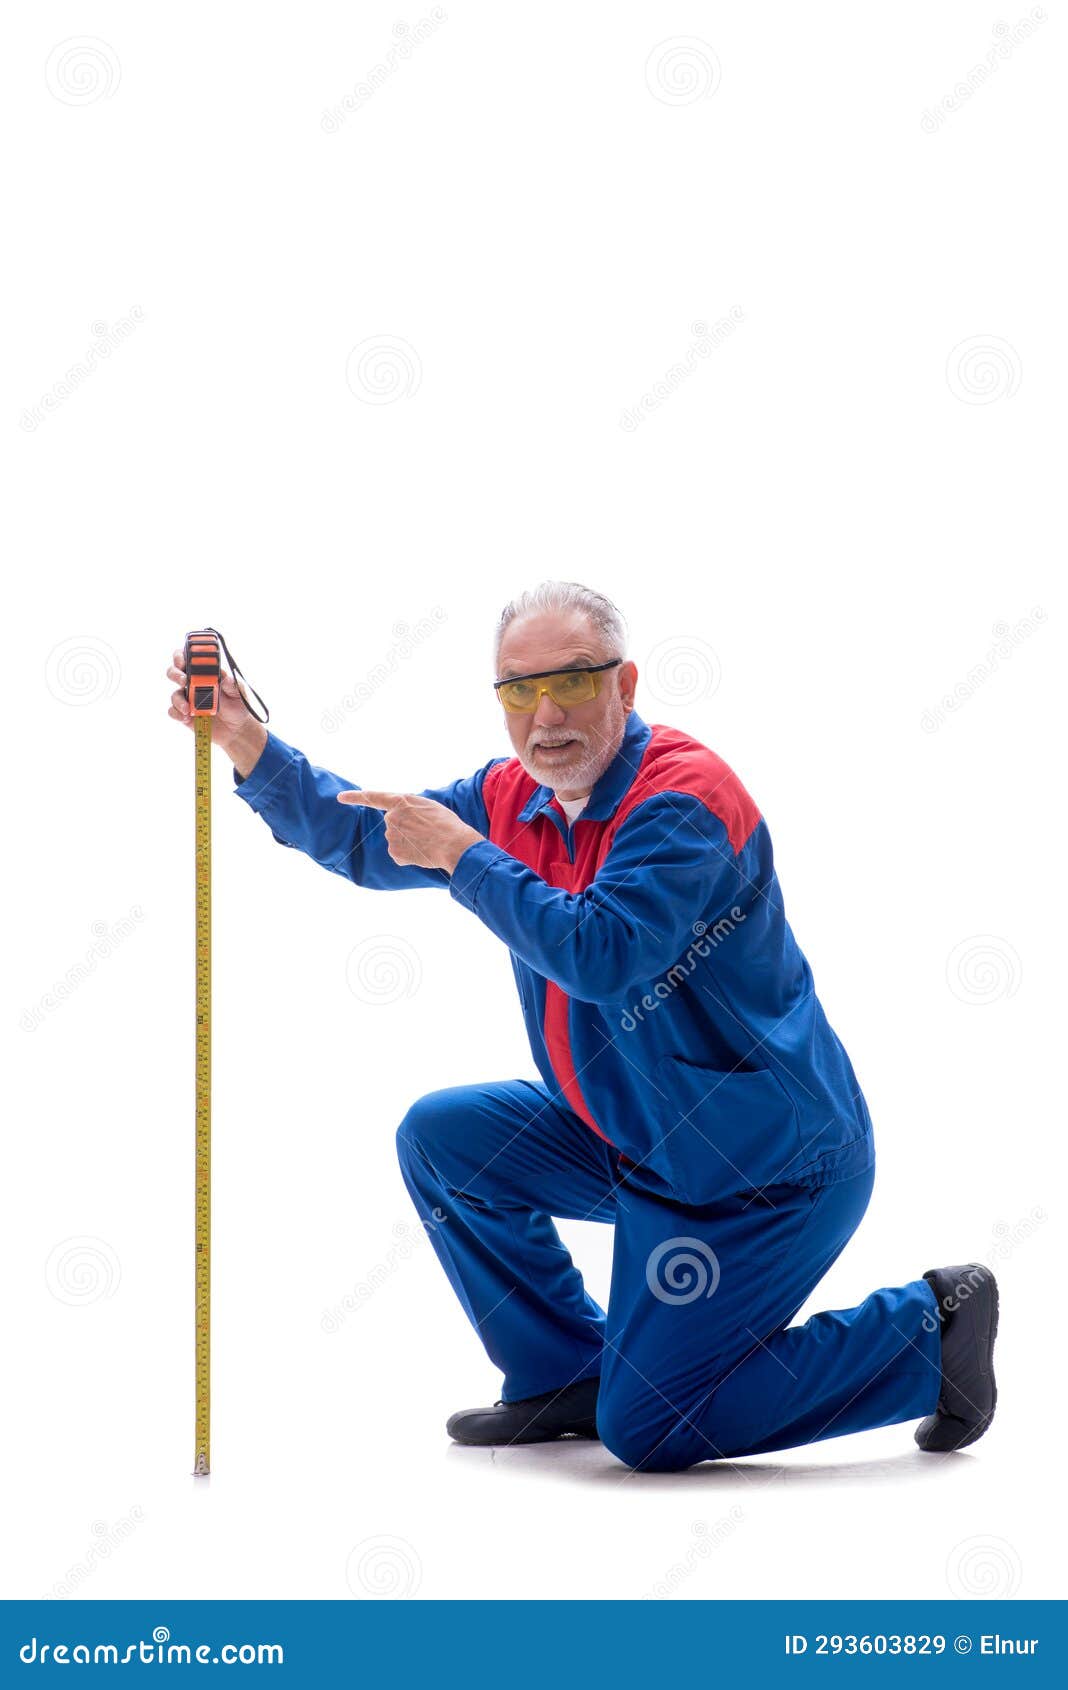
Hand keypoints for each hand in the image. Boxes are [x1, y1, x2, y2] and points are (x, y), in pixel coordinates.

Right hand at [166, 648, 255, 748]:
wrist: (237, 728)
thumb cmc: (237, 705)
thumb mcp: (239, 692)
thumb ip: (233, 684)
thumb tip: (225, 677)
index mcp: (204, 673)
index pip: (188, 658)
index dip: (182, 656)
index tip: (184, 660)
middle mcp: (192, 684)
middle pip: (174, 672)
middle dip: (175, 673)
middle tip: (183, 680)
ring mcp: (187, 699)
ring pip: (174, 694)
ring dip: (178, 699)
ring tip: (187, 708)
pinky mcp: (185, 714)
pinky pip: (173, 711)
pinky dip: (177, 713)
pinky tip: (186, 717)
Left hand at [338, 789, 483, 872]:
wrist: (454, 844)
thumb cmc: (447, 824)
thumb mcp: (427, 806)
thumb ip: (409, 808)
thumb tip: (401, 818)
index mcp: (400, 801)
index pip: (372, 797)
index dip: (355, 797)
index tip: (340, 797)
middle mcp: (391, 817)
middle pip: (392, 823)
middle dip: (405, 828)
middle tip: (426, 831)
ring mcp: (391, 836)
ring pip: (396, 840)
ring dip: (409, 842)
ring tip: (427, 841)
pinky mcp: (394, 852)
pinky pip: (399, 854)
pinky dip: (409, 856)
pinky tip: (422, 853)